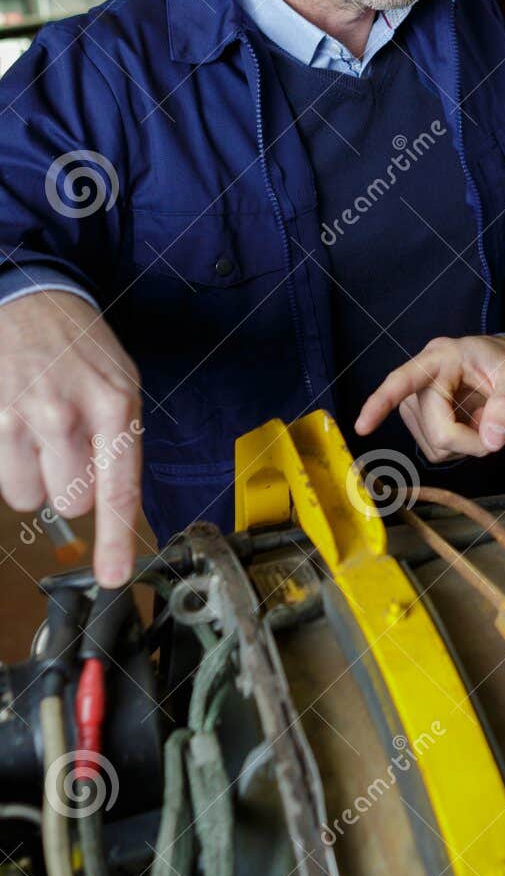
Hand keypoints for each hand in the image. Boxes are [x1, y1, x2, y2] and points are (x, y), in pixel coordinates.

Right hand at [0, 290, 142, 585]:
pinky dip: (9, 462)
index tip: (114, 577)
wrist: (28, 298)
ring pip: (29, 496)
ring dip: (34, 475)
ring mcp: (20, 419)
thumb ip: (120, 443)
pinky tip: (15, 426)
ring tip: (38, 432)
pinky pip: (2, 477)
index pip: (118, 491)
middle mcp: (66, 416)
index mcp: (114, 406)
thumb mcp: (120, 384)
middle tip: (67, 444)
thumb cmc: (78, 345)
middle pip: (71, 503)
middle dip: (71, 483)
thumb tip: (111, 506)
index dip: (115, 542)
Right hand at [355, 334, 504, 460]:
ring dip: (465, 444)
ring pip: (436, 446)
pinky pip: (436, 451)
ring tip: (480, 418)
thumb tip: (492, 441)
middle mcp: (419, 379)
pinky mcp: (417, 421)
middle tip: (498, 429)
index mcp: (441, 357)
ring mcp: (414, 402)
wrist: (499, 367)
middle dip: (471, 440)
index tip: (362, 426)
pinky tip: (467, 426)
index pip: (404, 379)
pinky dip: (458, 447)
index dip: (382, 402)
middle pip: (437, 430)